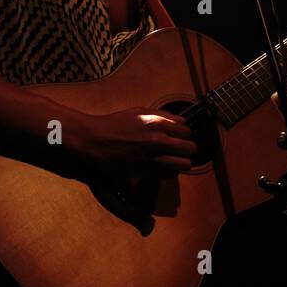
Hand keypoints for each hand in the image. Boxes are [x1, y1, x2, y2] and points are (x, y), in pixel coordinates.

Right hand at [67, 108, 196, 176]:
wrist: (95, 140)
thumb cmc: (116, 124)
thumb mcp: (139, 111)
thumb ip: (163, 116)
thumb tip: (182, 122)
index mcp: (158, 123)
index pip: (187, 131)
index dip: (184, 135)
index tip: (178, 137)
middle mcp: (159, 140)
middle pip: (190, 148)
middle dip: (186, 149)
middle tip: (179, 150)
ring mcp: (154, 158)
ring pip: (185, 164)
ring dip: (181, 162)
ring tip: (173, 160)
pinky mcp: (147, 172)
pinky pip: (171, 175)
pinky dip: (170, 171)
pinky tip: (162, 166)